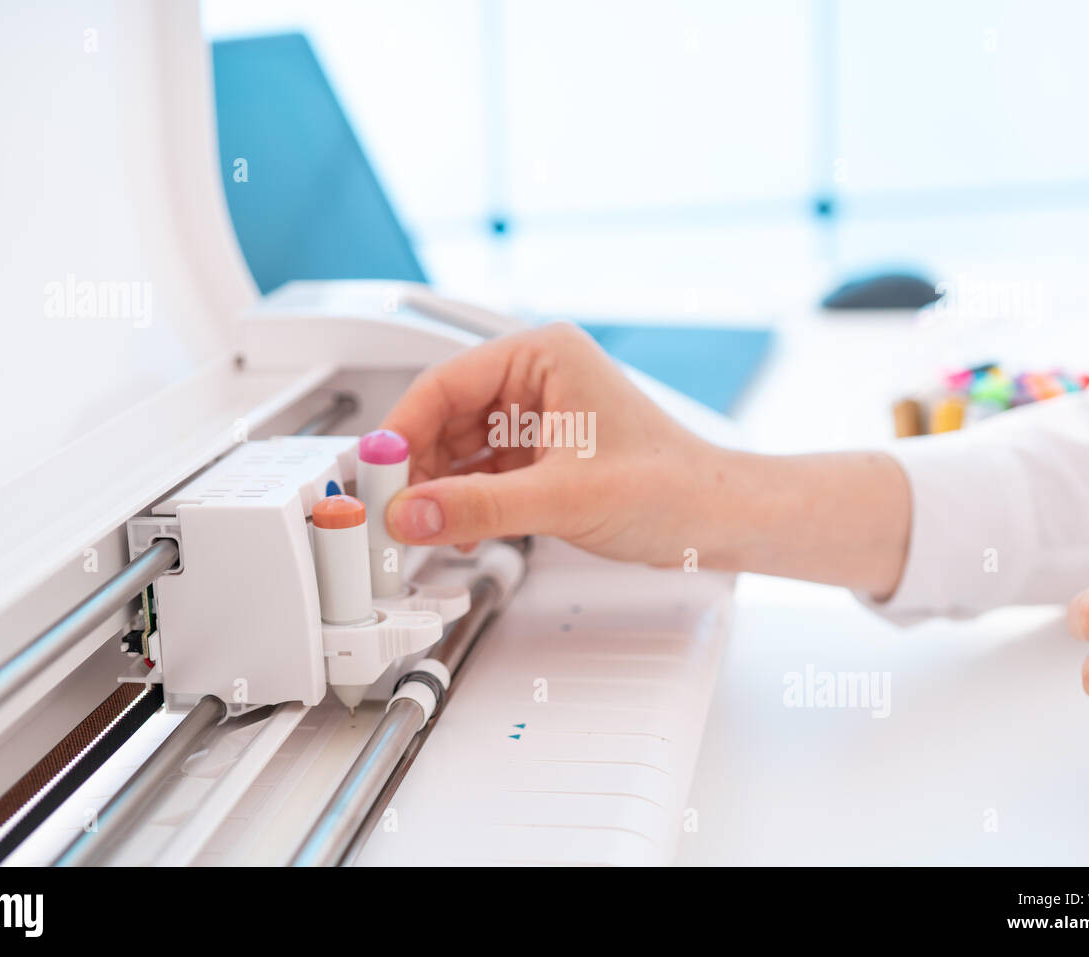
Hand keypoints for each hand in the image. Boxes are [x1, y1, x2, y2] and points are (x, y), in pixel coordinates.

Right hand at [379, 322, 723, 566]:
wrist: (714, 520)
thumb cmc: (669, 485)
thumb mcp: (562, 497)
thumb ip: (477, 508)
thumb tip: (411, 514)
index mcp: (545, 356)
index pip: (445, 384)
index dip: (402, 432)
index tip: (374, 474)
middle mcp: (537, 378)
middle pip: (445, 416)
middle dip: (418, 467)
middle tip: (390, 510)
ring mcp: (538, 416)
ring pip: (459, 447)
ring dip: (438, 489)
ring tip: (418, 527)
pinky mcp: (540, 453)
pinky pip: (482, 472)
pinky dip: (463, 501)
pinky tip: (453, 530)